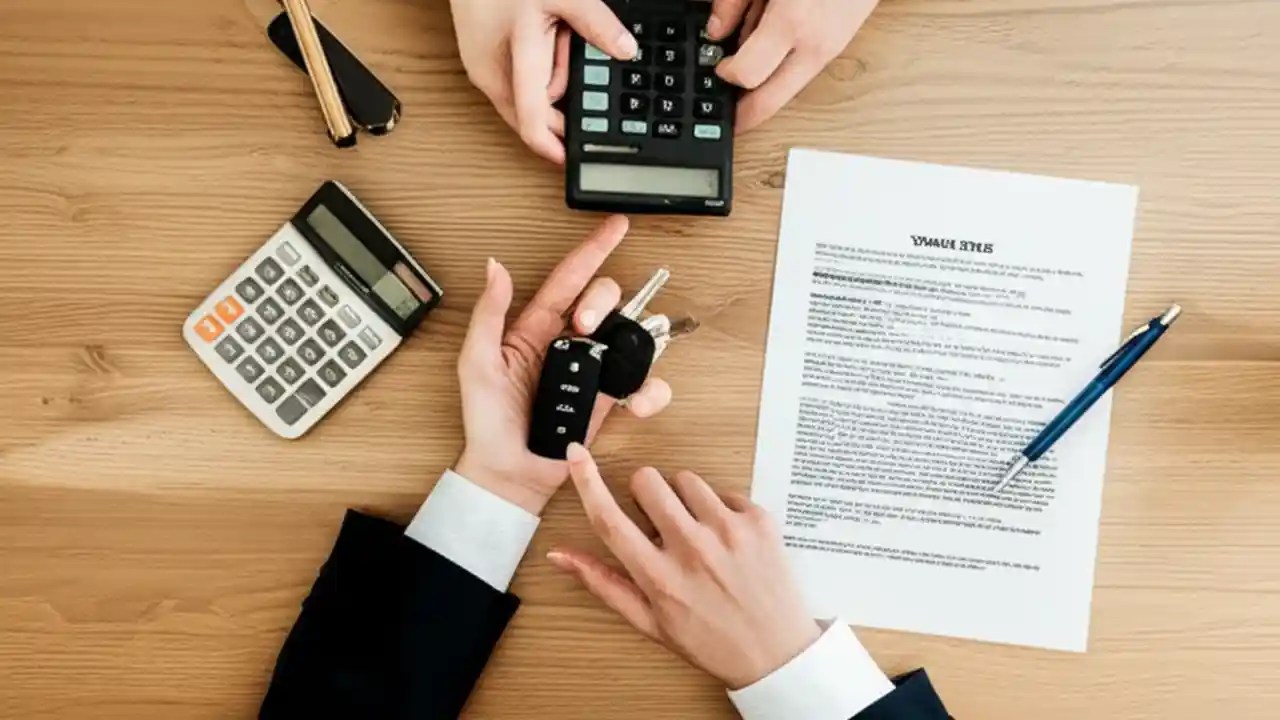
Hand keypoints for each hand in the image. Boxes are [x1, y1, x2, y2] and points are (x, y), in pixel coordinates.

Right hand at [449, 0, 638, 162]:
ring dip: (554, 69)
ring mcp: (485, 66)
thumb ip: (594, 23)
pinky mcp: (485, 55)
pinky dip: (541, 59)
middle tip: (566, 45)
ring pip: (531, 90)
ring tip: (553, 26)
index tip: (574, 159)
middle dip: (564, 93)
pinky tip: (544, 28)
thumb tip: (624, 50)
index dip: (555, 149)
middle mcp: (489, 76)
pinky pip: (521, 73)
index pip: (533, 126)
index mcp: (504, 69)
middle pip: (535, 111)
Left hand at [455, 216, 672, 515]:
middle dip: (603, 299)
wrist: (509, 472)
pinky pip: (643, 383)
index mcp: (534, 328)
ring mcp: (592, 371)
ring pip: (630, 334)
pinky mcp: (609, 400)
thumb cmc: (486, 422)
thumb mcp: (475, 362)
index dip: (593, 250)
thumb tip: (495, 267)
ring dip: (633, 337)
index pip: (568, 279)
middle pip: (605, 299)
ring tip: (609, 359)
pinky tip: (635, 399)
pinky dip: (649, 388)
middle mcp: (568, 344)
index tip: (616, 226)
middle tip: (584, 324)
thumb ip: (488, 314)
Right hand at [548, 444, 821, 689]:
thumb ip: (604, 583)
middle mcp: (691, 549)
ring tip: (699, 532)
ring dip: (685, 498)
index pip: (609, 519)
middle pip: (647, 480)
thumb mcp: (650, 622)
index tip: (576, 453)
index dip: (586, 481)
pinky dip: (721, 509)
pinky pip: (724, 491)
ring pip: (685, 479)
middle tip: (661, 519)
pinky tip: (729, 540)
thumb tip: (559, 554)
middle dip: (647, 492)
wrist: (777, 652)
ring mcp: (728, 532)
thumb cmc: (711, 641)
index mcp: (658, 577)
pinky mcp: (758, 521)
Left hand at [708, 0, 878, 132]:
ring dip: (763, 86)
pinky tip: (772, 46)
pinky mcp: (839, 46)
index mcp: (792, 20)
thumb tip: (716, 29)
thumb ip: (736, 0)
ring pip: (788, 89)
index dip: (726, 75)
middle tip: (727, 115)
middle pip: (770, 103)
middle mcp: (815, 43)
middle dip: (745, 114)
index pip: (747, 75)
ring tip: (746, 62)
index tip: (717, 67)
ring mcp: (831, 48)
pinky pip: (803, 69)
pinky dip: (782, 68)